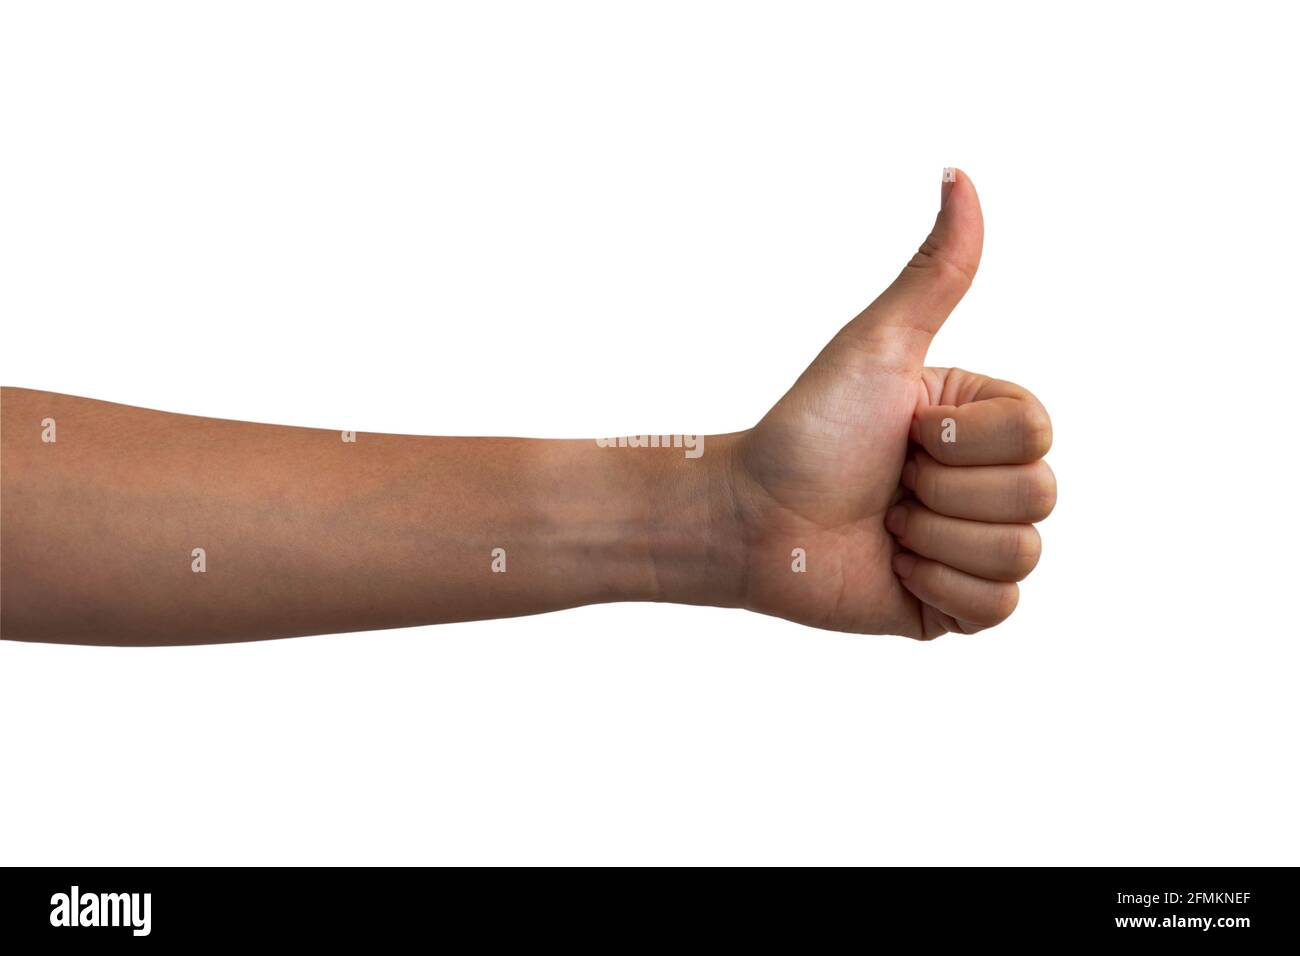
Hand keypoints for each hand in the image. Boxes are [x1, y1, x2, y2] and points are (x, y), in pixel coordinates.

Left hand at [727, 169, 1054, 637]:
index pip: (1036, 434)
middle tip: (887, 483)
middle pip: (1038, 495)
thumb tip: (960, 172)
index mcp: (984, 422)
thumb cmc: (808, 428)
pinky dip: (935, 588)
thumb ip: (934, 272)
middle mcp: (990, 482)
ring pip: (1020, 556)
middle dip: (941, 492)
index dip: (961, 440)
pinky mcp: (957, 607)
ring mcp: (977, 547)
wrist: (752, 517)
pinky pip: (997, 610)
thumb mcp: (877, 347)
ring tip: (885, 524)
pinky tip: (892, 567)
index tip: (901, 433)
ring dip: (933, 540)